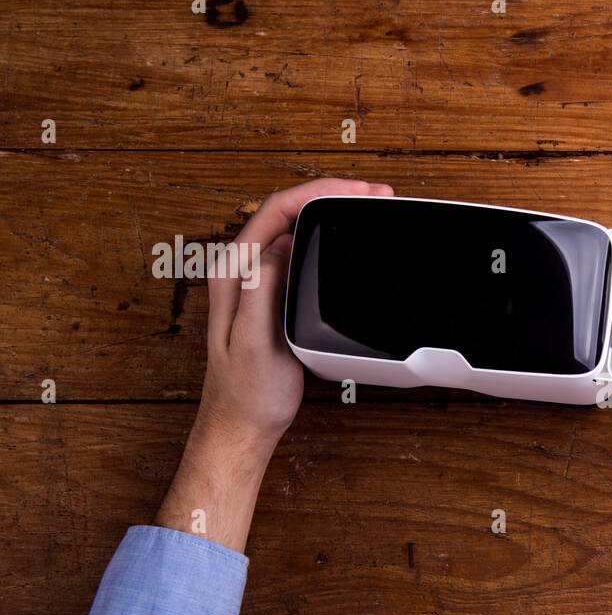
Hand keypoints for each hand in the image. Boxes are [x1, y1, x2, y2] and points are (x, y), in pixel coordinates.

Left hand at [197, 177, 393, 452]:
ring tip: (366, 207)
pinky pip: (299, 251)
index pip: (276, 210)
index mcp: (232, 273)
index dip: (319, 192)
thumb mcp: (251, 340)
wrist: (243, 423)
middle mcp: (240, 270)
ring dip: (330, 211)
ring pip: (294, 228)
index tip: (357, 191)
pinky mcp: (270, 295)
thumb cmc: (247, 391)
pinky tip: (344, 240)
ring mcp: (255, 281)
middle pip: (287, 211)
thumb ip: (260, 287)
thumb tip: (281, 242)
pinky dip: (325, 237)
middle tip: (374, 195)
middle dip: (331, 193)